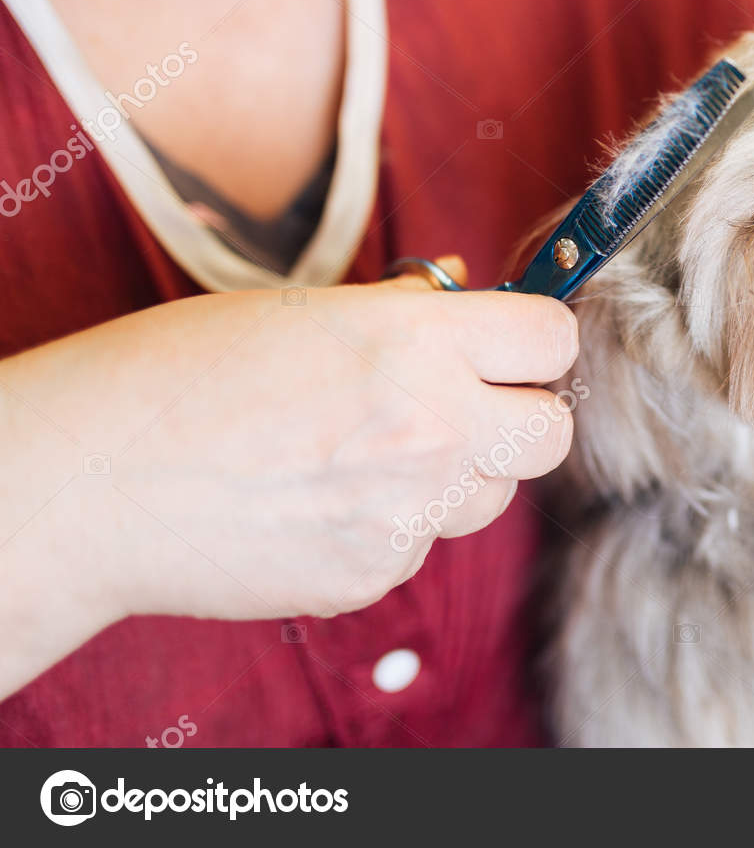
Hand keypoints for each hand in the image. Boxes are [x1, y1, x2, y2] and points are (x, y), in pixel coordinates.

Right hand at [0, 257, 577, 694]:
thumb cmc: (182, 373)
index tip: (514, 347)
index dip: (537, 341)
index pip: (552, 338)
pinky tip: (322, 502)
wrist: (95, 481)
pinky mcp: (375, 574)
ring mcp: (408, 511)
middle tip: (472, 404)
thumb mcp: (304, 310)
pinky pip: (423, 545)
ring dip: (460, 475)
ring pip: (492, 495)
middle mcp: (432, 427)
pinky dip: (393, 526)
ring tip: (369, 453)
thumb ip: (404, 308)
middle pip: (551, 433)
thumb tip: (468, 286)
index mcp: (417, 341)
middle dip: (522, 415)